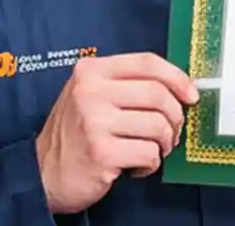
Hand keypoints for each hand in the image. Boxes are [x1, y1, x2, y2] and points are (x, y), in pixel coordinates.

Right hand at [36, 52, 198, 213]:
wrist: (43, 173)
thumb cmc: (76, 133)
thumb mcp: (91, 95)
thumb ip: (126, 85)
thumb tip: (179, 87)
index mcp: (91, 70)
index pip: (147, 62)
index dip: (177, 77)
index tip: (190, 95)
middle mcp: (90, 91)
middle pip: (157, 94)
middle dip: (174, 116)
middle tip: (172, 132)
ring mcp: (95, 121)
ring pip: (158, 125)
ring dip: (164, 143)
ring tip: (152, 150)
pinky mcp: (102, 152)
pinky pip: (149, 153)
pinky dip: (151, 163)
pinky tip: (136, 166)